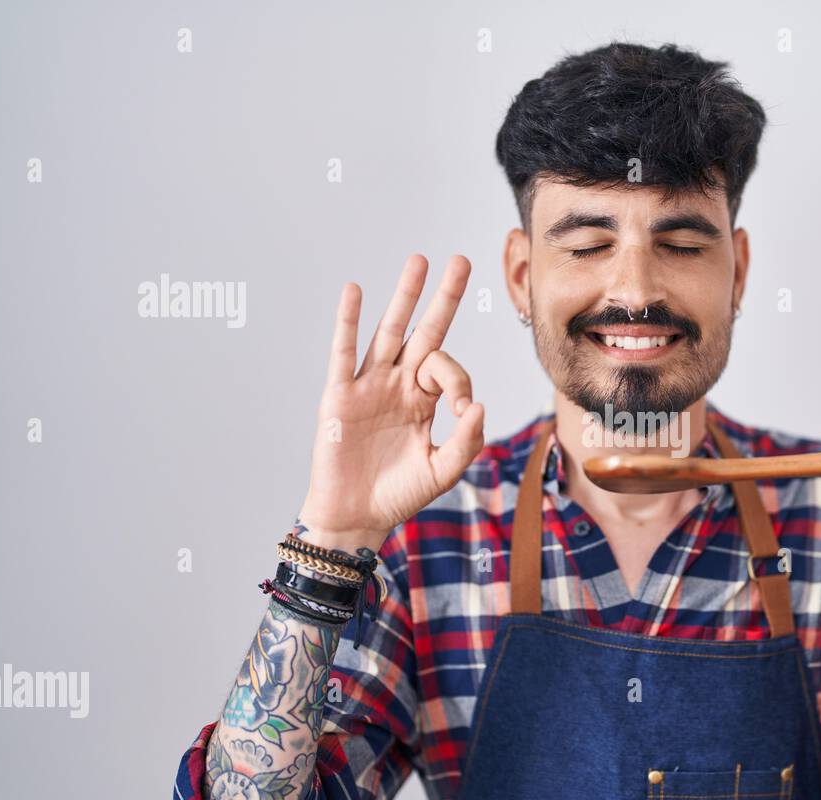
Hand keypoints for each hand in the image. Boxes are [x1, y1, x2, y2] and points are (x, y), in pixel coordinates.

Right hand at [297, 254, 484, 550]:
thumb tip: (480, 404)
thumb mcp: (442, 471)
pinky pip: (344, 352)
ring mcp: (369, 386)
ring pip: (389, 332)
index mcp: (425, 401)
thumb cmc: (399, 495)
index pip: (448, 370)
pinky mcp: (340, 395)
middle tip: (460, 261)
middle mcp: (399, 385)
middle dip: (443, 298)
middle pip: (425, 332)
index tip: (463, 409)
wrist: (356, 517)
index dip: (460, 382)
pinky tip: (354, 291)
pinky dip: (348, 321)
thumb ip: (465, 441)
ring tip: (418, 262)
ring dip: (404, 297)